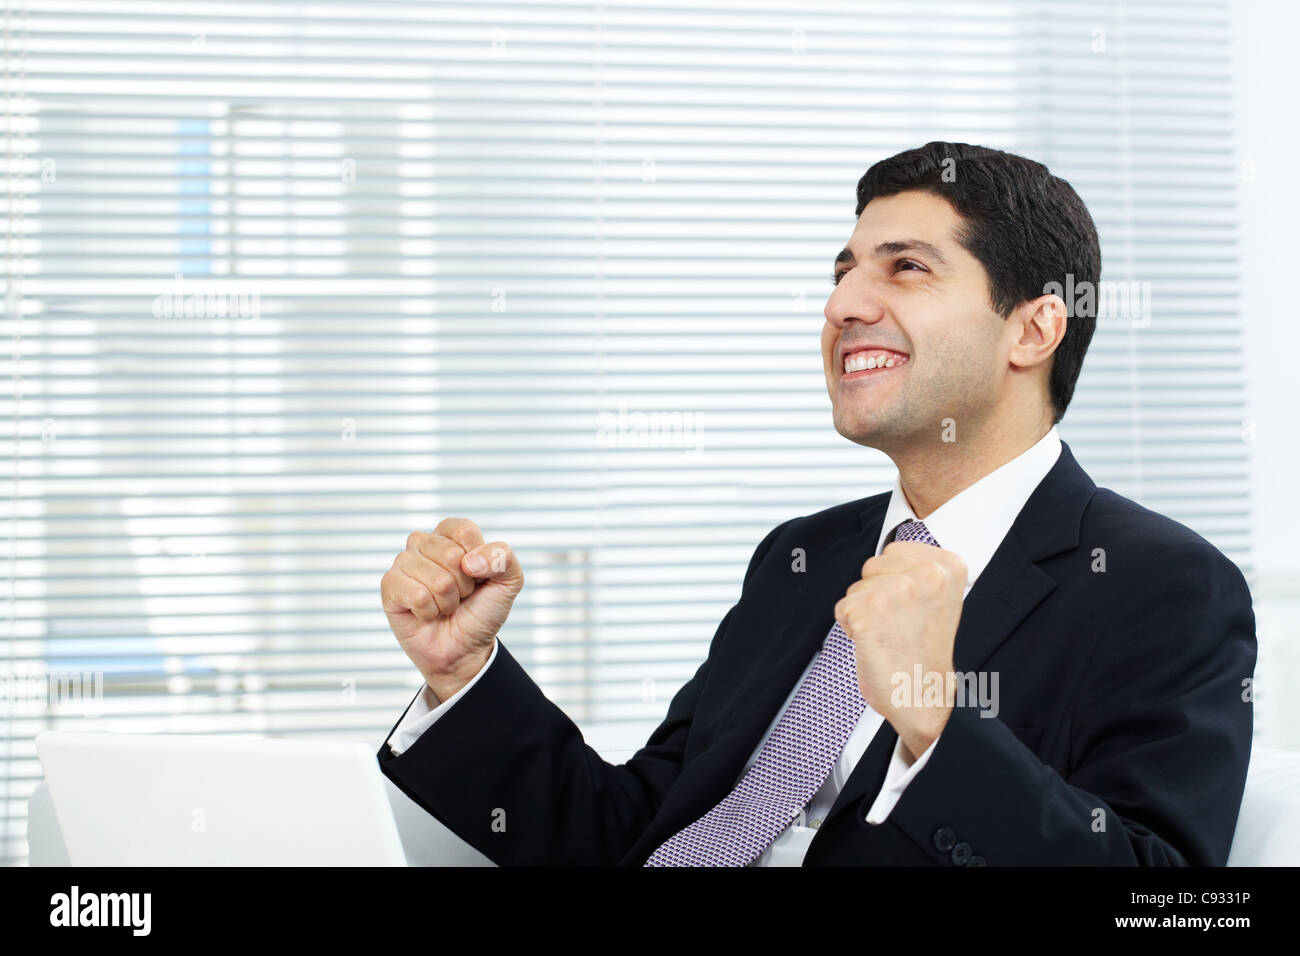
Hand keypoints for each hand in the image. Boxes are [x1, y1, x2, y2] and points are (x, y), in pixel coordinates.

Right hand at [380, 517, 523, 699]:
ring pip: (436, 579)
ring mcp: (404, 563)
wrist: (466, 648)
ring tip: (444, 605)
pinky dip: (430, 611)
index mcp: (451, 535)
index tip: (477, 575)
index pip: (464, 531)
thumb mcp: (509, 581)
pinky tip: (427, 614)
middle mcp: (424, 543)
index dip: (479, 559)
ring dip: (447, 601)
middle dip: (464, 584)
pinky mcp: (390, 586)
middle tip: (460, 595)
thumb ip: (503, 558)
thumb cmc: (482, 610)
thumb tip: (470, 562)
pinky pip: (417, 595)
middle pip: (451, 554)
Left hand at [833, 540, 966, 761]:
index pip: (894, 550)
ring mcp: (897, 592)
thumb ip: (919, 569)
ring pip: (856, 588)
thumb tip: (887, 553)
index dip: (893, 581)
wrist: (924, 698)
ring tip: (889, 635)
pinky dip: (850, 629)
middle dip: (876, 594)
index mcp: (948, 567)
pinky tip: (875, 645)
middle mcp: (927, 574)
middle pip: (872, 566)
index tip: (913, 609)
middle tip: (899, 625)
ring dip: (864, 612)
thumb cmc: (925, 652)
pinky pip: (842, 609)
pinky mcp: (868, 611)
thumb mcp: (939, 597)